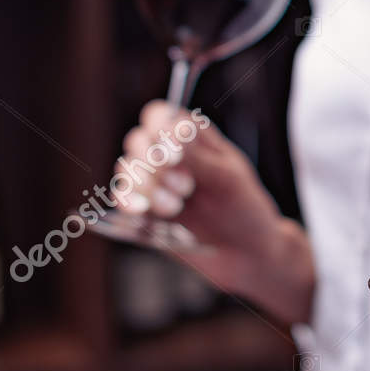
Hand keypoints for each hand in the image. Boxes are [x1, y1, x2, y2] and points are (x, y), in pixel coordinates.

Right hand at [118, 102, 312, 325]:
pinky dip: (128, 202)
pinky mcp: (145, 212)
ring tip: (175, 209)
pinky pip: (122, 199)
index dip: (158, 129)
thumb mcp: (228, 179)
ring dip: (146, 188)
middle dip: (155, 166)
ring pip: (126, 169)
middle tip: (186, 188)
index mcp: (192, 137)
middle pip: (137, 141)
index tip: (173, 155)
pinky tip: (143, 212)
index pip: (159, 115)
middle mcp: (169, 156)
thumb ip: (196, 156)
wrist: (247, 255)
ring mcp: (155, 184)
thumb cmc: (246, 210)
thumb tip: (168, 132)